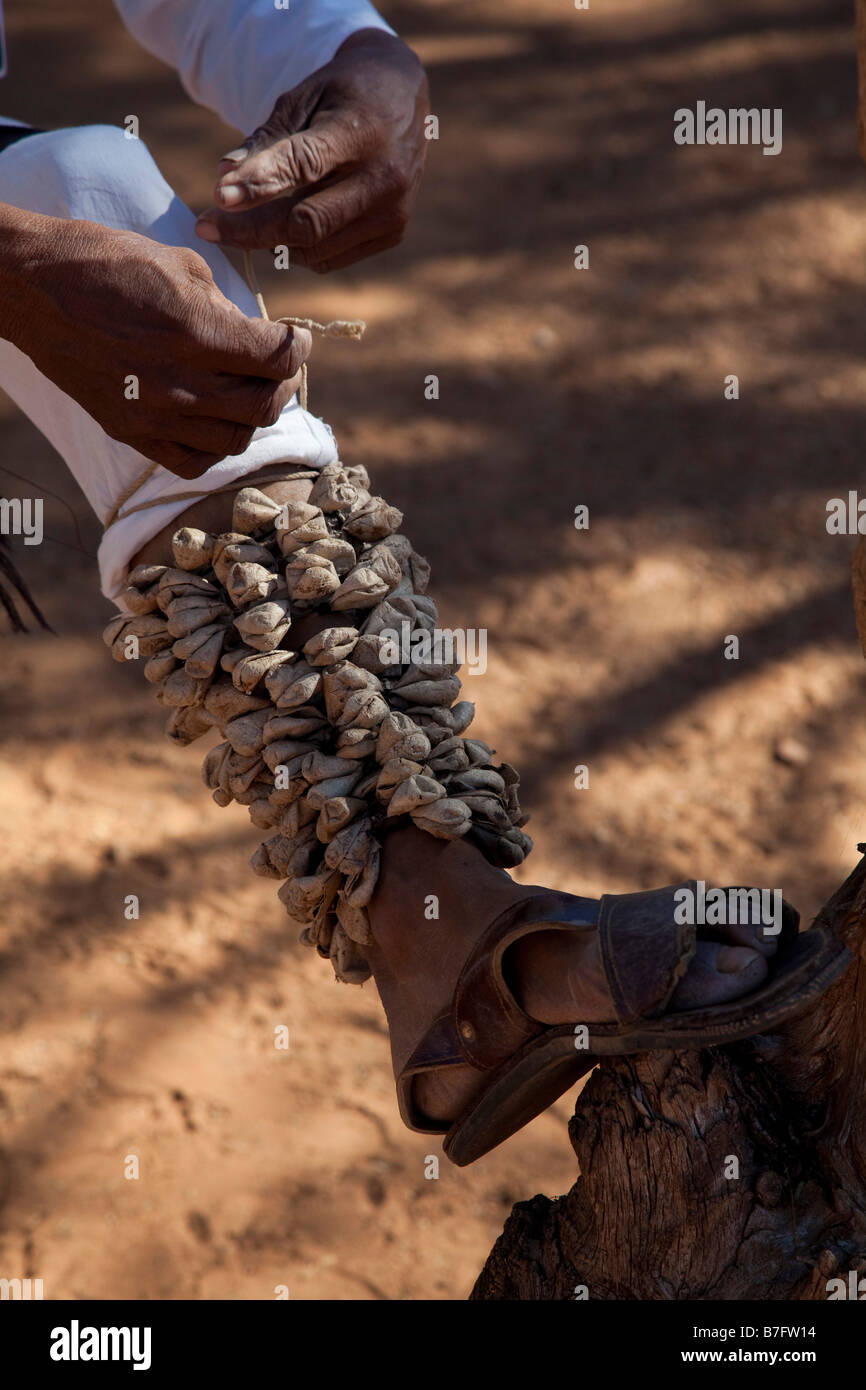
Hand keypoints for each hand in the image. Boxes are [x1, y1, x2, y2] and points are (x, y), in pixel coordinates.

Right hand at [14, 218, 310, 477]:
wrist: (35, 289)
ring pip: (235, 439)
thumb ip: (224, 305)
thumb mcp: (178, 264)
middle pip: (263, 406)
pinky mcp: (133, 432)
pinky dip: (214, 446)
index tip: (297, 338)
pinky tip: (213, 420)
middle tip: (275, 368)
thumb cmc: (105, 262)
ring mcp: (155, 414)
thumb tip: (251, 333)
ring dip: (251, 416)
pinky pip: (193, 463)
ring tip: (245, 392)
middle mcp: (180, 382)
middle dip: (281, 384)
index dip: (298, 347)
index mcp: (197, 332)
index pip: (277, 359)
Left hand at [195, 28, 428, 271]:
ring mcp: (393, 211)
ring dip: (271, 241)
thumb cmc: (340, 95)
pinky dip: (298, 249)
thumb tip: (225, 179)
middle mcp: (386, 178)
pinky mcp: (392, 233)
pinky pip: (331, 257)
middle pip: (308, 222)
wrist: (403, 98)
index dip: (259, 185)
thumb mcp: (301, 98)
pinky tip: (282, 229)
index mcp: (363, 131)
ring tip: (244, 223)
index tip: (218, 198)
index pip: (304, 165)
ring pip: (316, 248)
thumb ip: (266, 139)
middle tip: (208, 228)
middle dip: (252, 230)